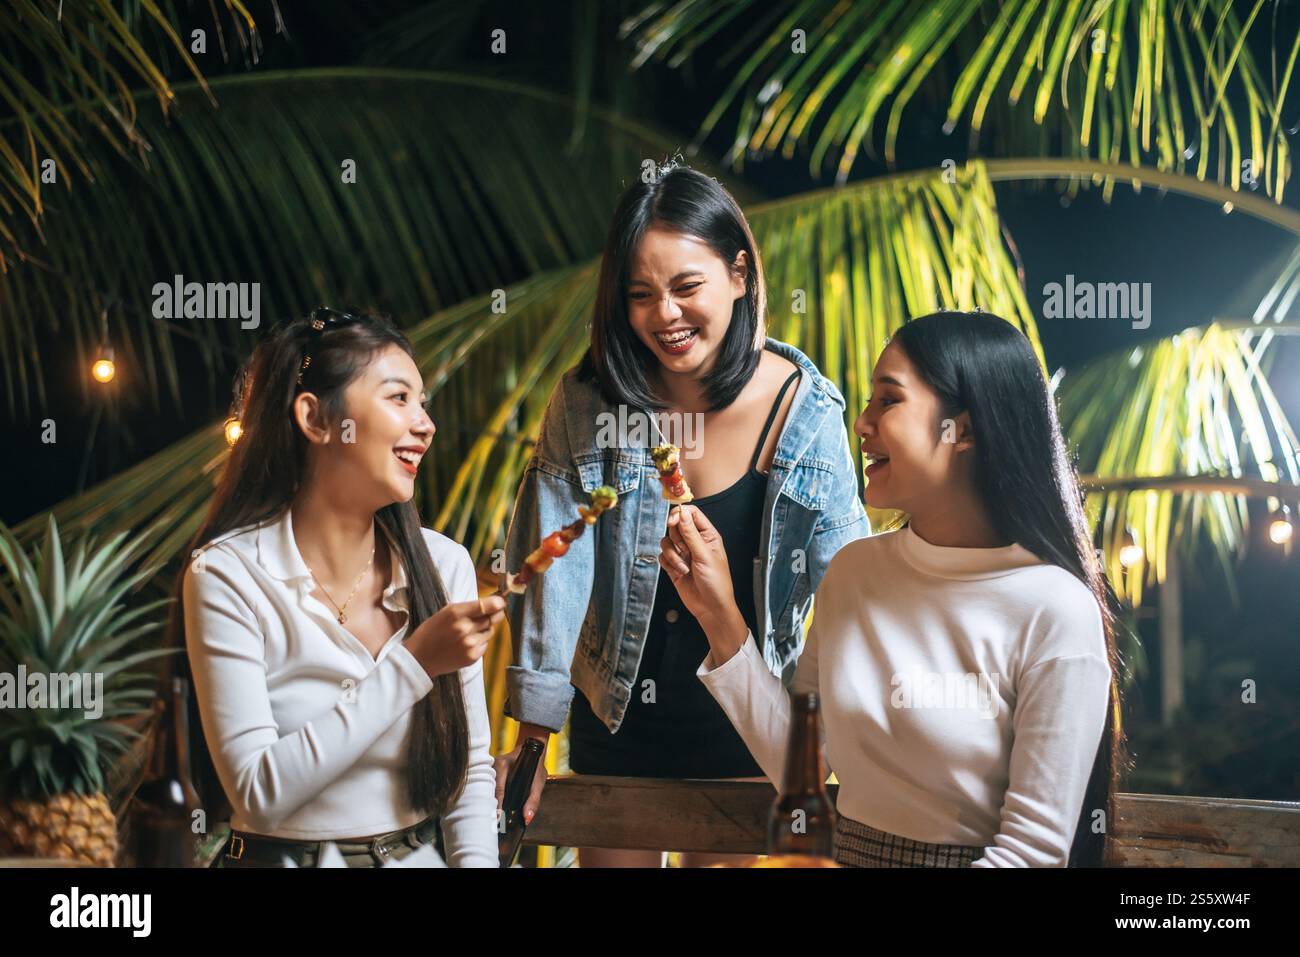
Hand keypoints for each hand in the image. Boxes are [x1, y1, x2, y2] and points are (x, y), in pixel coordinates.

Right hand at [405, 594, 505, 678]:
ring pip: (490, 631)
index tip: (501, 602)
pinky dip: (480, 642)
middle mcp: (464, 628)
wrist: (419, 658)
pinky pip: (485, 644)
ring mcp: (469, 644)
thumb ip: (468, 608)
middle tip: (492, 614)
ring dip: (485, 629)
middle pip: (492, 618)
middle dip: (494, 615)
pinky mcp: (472, 656)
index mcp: (455, 613)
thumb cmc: (431, 632)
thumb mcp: (445, 613)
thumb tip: (494, 604)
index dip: (498, 603)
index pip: (486, 605)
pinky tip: (466, 643)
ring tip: (470, 632)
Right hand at [494, 723, 550, 823]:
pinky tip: (492, 813)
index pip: (498, 788)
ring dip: (488, 804)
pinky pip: (488, 789)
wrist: (532, 749)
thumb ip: (533, 800)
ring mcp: (490, 771)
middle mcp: (493, 767)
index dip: (497, 804)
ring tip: (491, 822)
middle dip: (490, 807)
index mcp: (502, 765)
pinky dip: (490, 800)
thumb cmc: (535, 765)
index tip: (497, 818)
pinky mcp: (490, 775)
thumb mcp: (538, 781)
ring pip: (486, 790)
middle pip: (488, 790)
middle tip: (492, 824)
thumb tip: (527, 819)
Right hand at [659, 504, 739, 627]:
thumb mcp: (704, 555)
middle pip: (675, 526)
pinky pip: (663, 556)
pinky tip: (679, 573)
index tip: (672, 522)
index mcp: (707, 535)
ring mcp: (683, 553)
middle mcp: (694, 541)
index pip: (691, 513)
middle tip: (685, 551)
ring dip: (673, 555)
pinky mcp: (674, 565)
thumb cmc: (716, 582)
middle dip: (677, 540)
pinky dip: (669, 564)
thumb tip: (682, 512)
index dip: (680, 514)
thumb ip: (691, 533)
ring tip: (685, 568)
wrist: (710, 607)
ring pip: (666, 542)